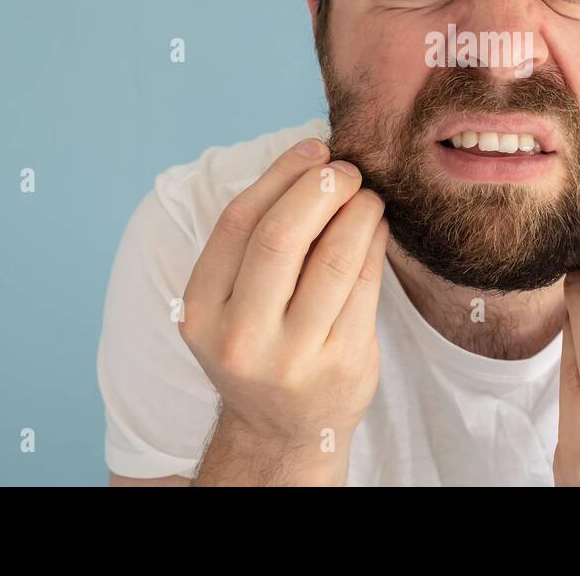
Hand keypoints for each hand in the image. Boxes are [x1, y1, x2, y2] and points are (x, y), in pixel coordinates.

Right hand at [178, 137, 387, 484]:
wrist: (282, 430)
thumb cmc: (261, 344)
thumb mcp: (230, 303)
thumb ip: (254, 242)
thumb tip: (310, 159)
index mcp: (203, 310)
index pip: (239, 222)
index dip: (281, 174)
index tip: (312, 150)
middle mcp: (240, 336)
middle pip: (282, 235)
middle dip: (321, 188)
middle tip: (345, 170)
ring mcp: (293, 355)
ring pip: (333, 257)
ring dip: (357, 212)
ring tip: (366, 197)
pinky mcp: (342, 362)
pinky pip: (365, 284)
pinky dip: (374, 243)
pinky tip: (376, 228)